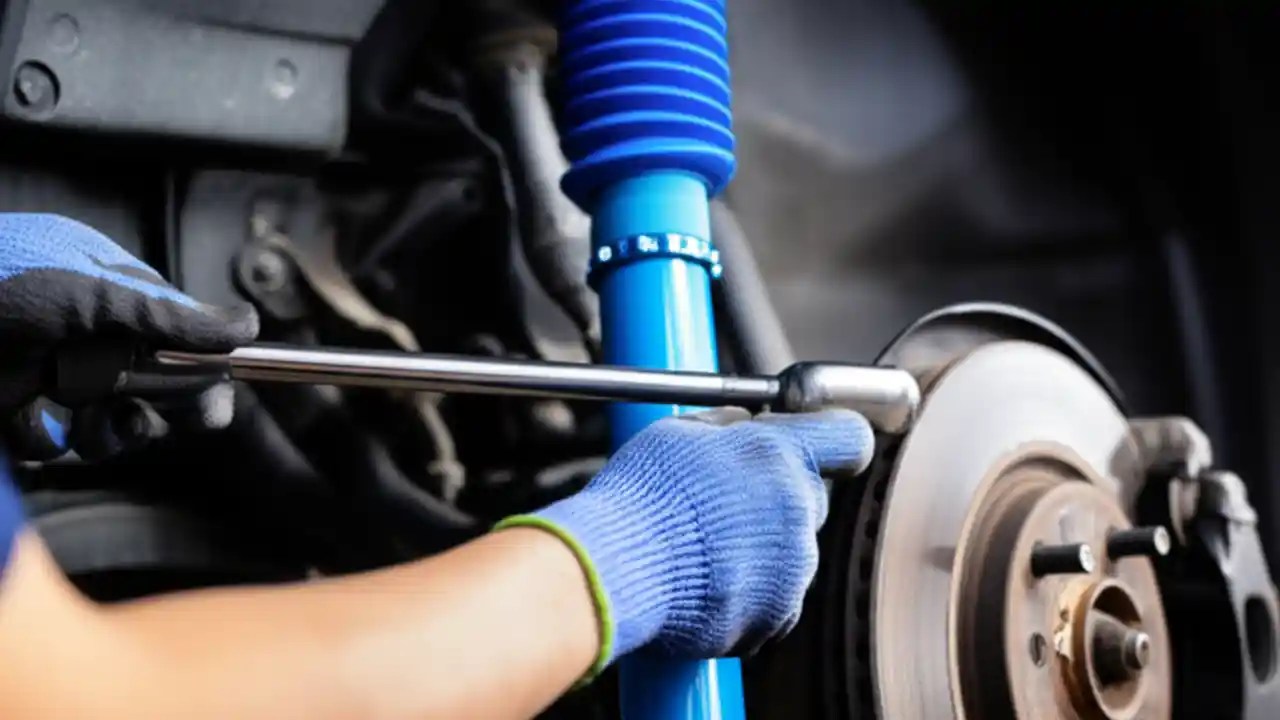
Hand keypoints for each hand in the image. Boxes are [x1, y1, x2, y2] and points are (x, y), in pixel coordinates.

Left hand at [0, 214, 257, 457]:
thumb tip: (244, 326)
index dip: (200, 374)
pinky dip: (39, 437)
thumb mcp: (89, 296)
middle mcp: (81, 333)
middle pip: (150, 388)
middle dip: (148, 409)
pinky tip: (19, 416)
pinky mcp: (12, 412)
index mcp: (105, 292)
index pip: (179, 338)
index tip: (211, 403)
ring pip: (106, 424)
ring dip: (98, 430)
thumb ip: (171, 316)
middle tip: (133, 412)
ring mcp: (46, 374)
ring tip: (75, 415)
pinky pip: (51, 443)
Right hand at [497, 407, 874, 675]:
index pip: (849, 438)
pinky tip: (707, 581)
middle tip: (724, 506)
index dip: (834, 439)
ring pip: (791, 551)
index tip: (817, 445)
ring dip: (760, 549)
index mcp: (779, 455)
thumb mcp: (679, 433)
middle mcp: (798, 510)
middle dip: (776, 498)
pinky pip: (777, 599)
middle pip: (811, 497)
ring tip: (703, 550)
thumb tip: (745, 423)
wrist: (616, 570)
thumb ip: (728, 426)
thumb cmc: (640, 499)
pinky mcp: (777, 615)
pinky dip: (751, 593)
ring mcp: (793, 568)